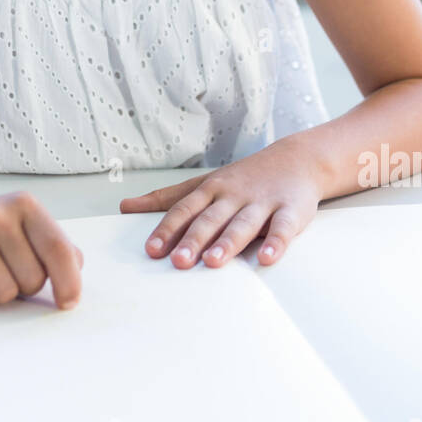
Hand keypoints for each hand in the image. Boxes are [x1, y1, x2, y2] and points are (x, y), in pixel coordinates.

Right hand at [0, 192, 83, 310]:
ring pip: (3, 294)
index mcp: (24, 205)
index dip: (68, 281)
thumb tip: (74, 270)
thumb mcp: (29, 226)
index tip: (68, 302)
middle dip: (24, 286)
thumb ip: (57, 247)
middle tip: (7, 269)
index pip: (57, 249)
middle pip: (32, 280)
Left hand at [119, 146, 322, 268]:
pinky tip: (267, 258)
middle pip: (211, 218)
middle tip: (178, 262)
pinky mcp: (291, 210)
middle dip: (194, 239)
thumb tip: (125, 207)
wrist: (297, 159)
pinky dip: (276, 242)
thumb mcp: (204, 183)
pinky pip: (283, 228)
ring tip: (213, 262)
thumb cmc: (244, 178)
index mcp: (211, 190)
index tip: (152, 250)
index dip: (168, 229)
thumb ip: (166, 198)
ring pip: (243, 223)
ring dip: (228, 242)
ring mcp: (263, 202)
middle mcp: (233, 195)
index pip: (185, 209)